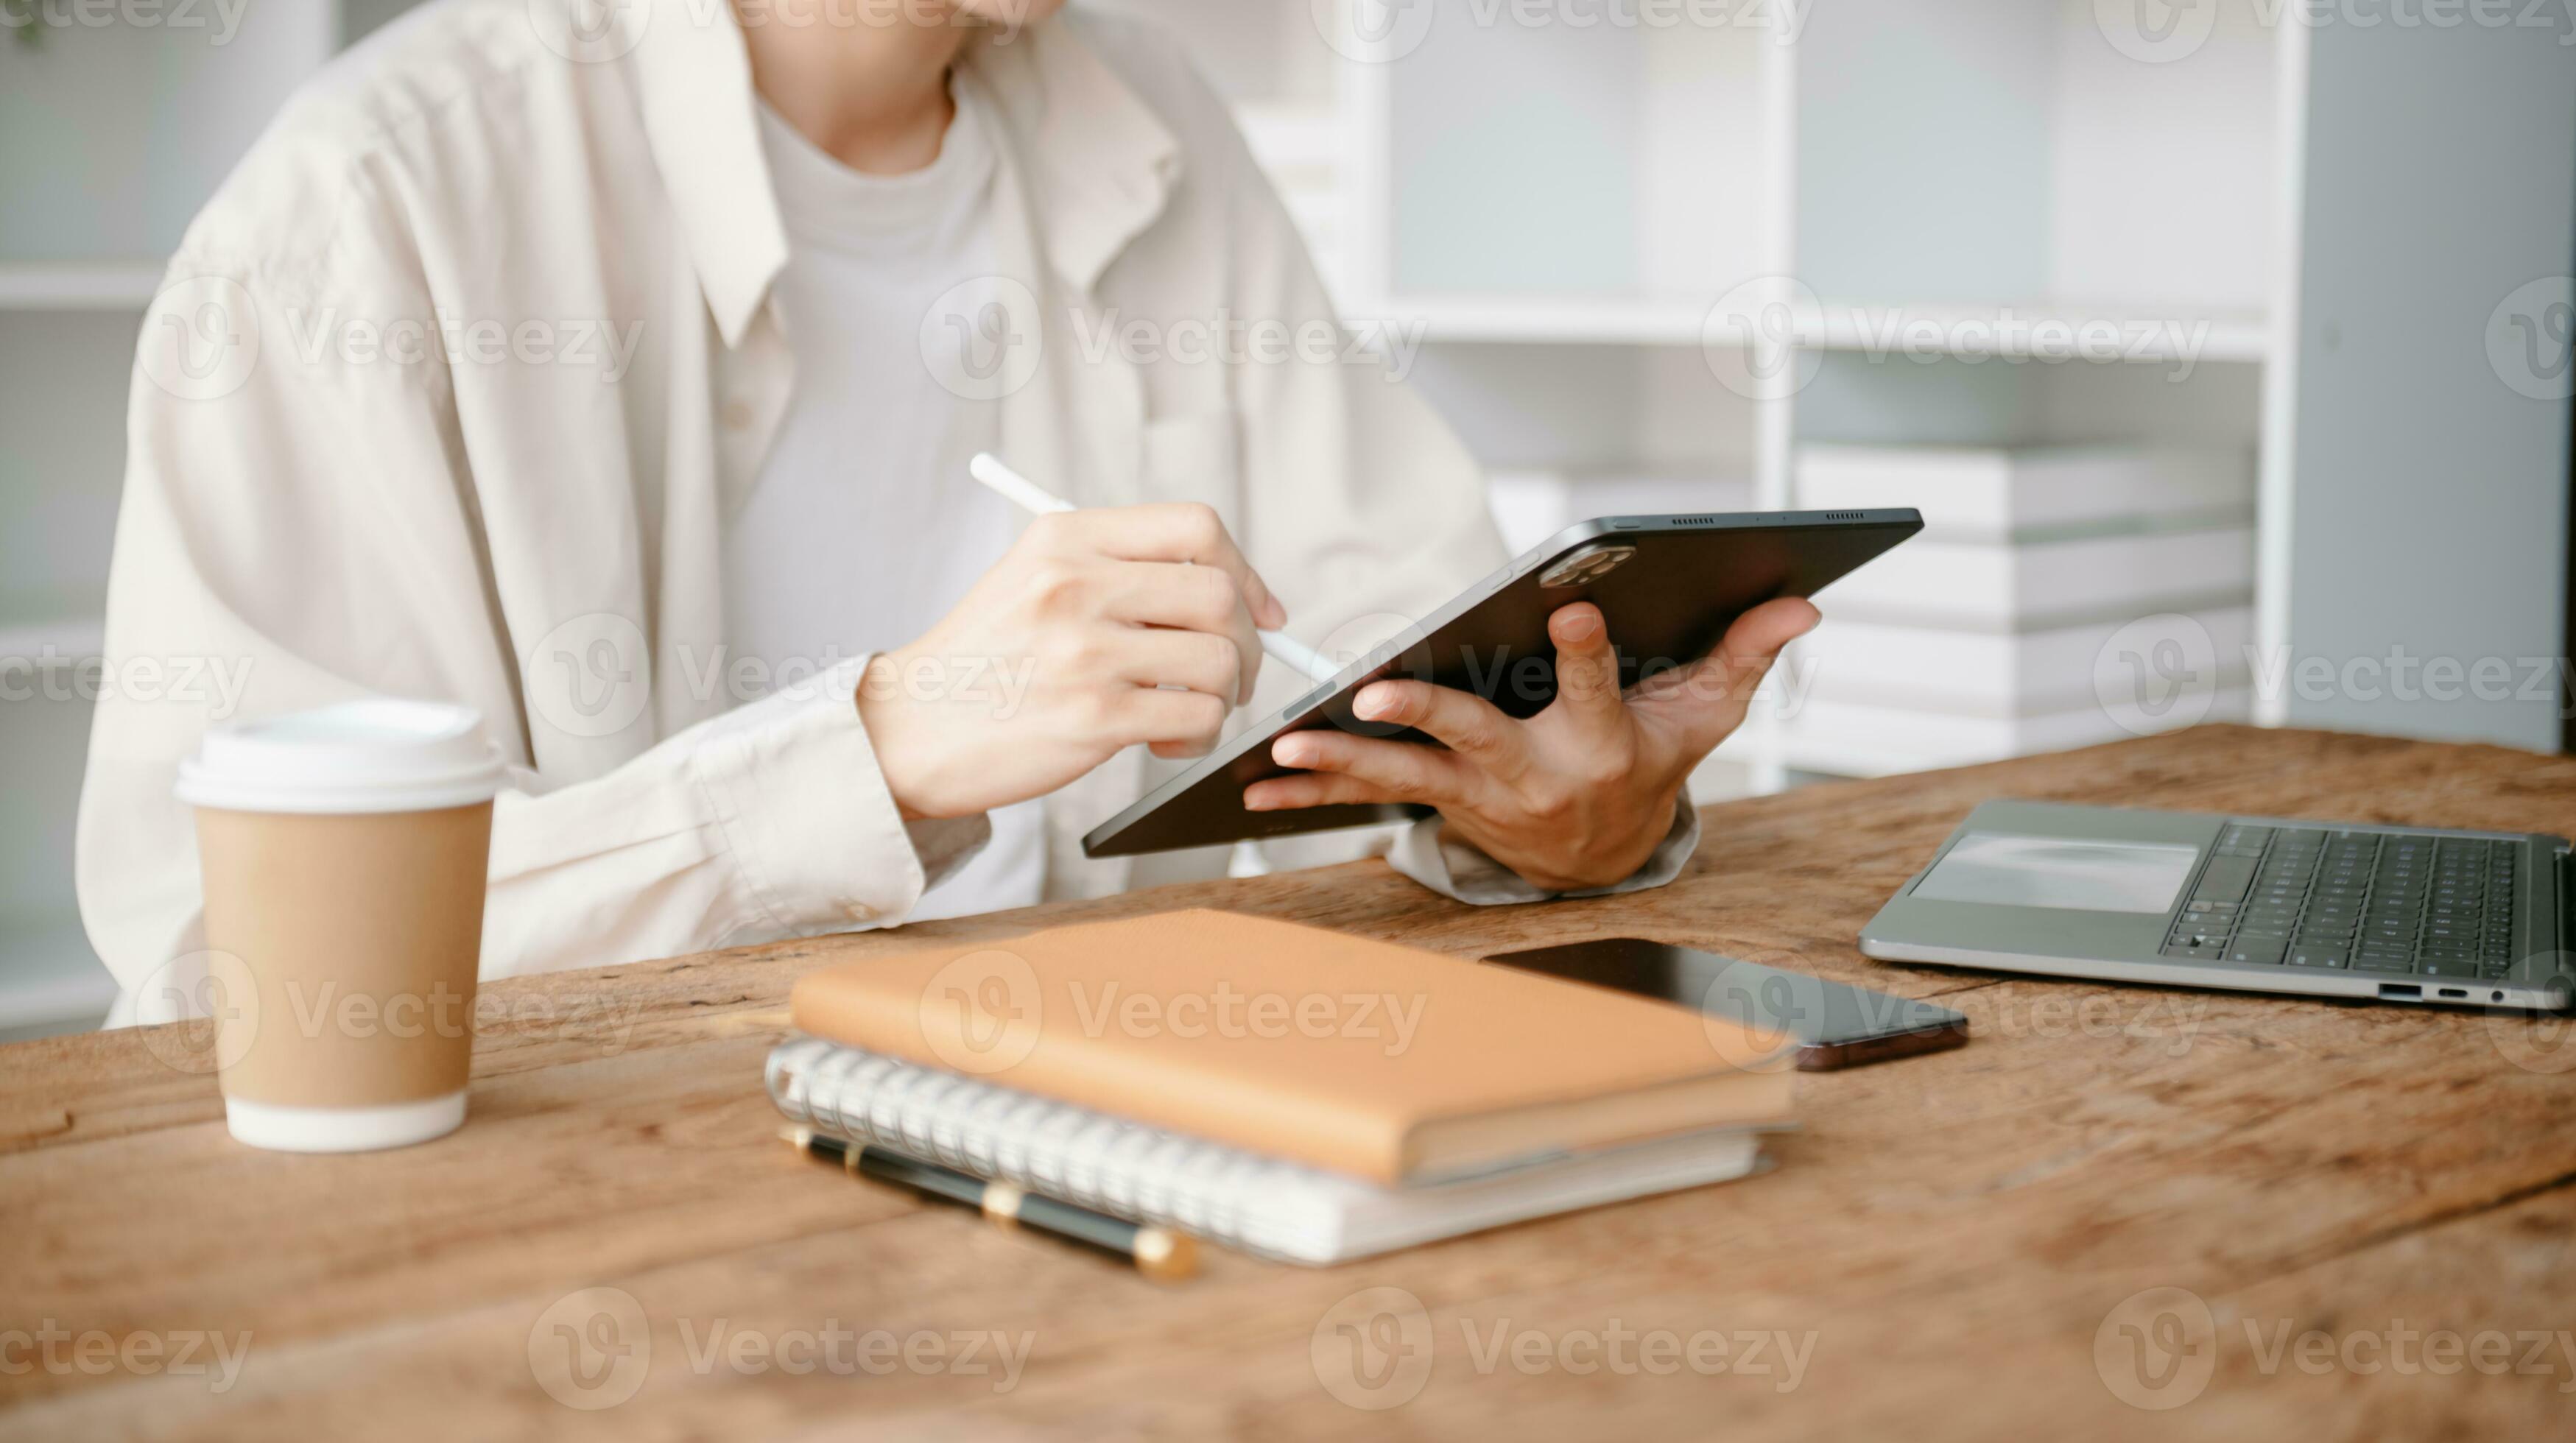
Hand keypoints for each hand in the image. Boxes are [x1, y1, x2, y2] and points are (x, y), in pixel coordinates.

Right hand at [857, 503, 1285, 818]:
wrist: (910, 730)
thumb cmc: (984, 661)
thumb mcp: (1032, 578)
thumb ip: (1118, 570)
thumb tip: (1234, 594)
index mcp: (1066, 538)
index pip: (1195, 525)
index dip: (1244, 569)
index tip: (1258, 611)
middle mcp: (1076, 584)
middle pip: (1219, 593)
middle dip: (1246, 642)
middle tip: (1231, 674)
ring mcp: (1085, 650)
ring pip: (1219, 659)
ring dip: (1225, 694)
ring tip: (1189, 710)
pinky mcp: (1093, 717)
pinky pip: (1198, 716)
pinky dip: (1200, 735)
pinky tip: (1166, 740)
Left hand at [1243, 597, 1820, 891]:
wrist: (1605, 859)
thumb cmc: (1650, 767)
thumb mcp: (1702, 718)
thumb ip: (1743, 654)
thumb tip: (1802, 600)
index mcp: (1602, 745)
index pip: (1597, 688)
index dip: (1587, 651)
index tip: (1570, 608)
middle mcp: (1533, 776)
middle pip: (1474, 737)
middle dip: (1423, 713)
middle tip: (1372, 692)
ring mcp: (1478, 796)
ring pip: (1403, 775)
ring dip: (1340, 763)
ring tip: (1284, 747)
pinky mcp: (1439, 804)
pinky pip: (1368, 800)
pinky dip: (1312, 794)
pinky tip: (1257, 783)